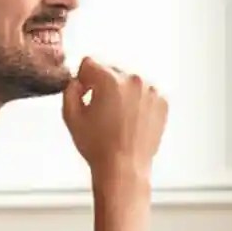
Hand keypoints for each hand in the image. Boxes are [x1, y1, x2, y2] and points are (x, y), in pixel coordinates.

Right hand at [63, 57, 167, 182]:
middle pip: (111, 70)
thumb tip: (77, 80)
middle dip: (103, 85)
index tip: (85, 92)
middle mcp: (134, 80)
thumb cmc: (99, 147)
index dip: (83, 78)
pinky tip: (131, 119)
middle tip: (101, 110)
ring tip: (117, 117)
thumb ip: (69, 89)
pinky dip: (138, 100)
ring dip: (122, 92)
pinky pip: (145, 92)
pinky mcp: (162, 101)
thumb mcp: (71, 116)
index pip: (90, 62)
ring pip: (129, 81)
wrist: (125, 168)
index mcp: (110, 80)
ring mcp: (151, 90)